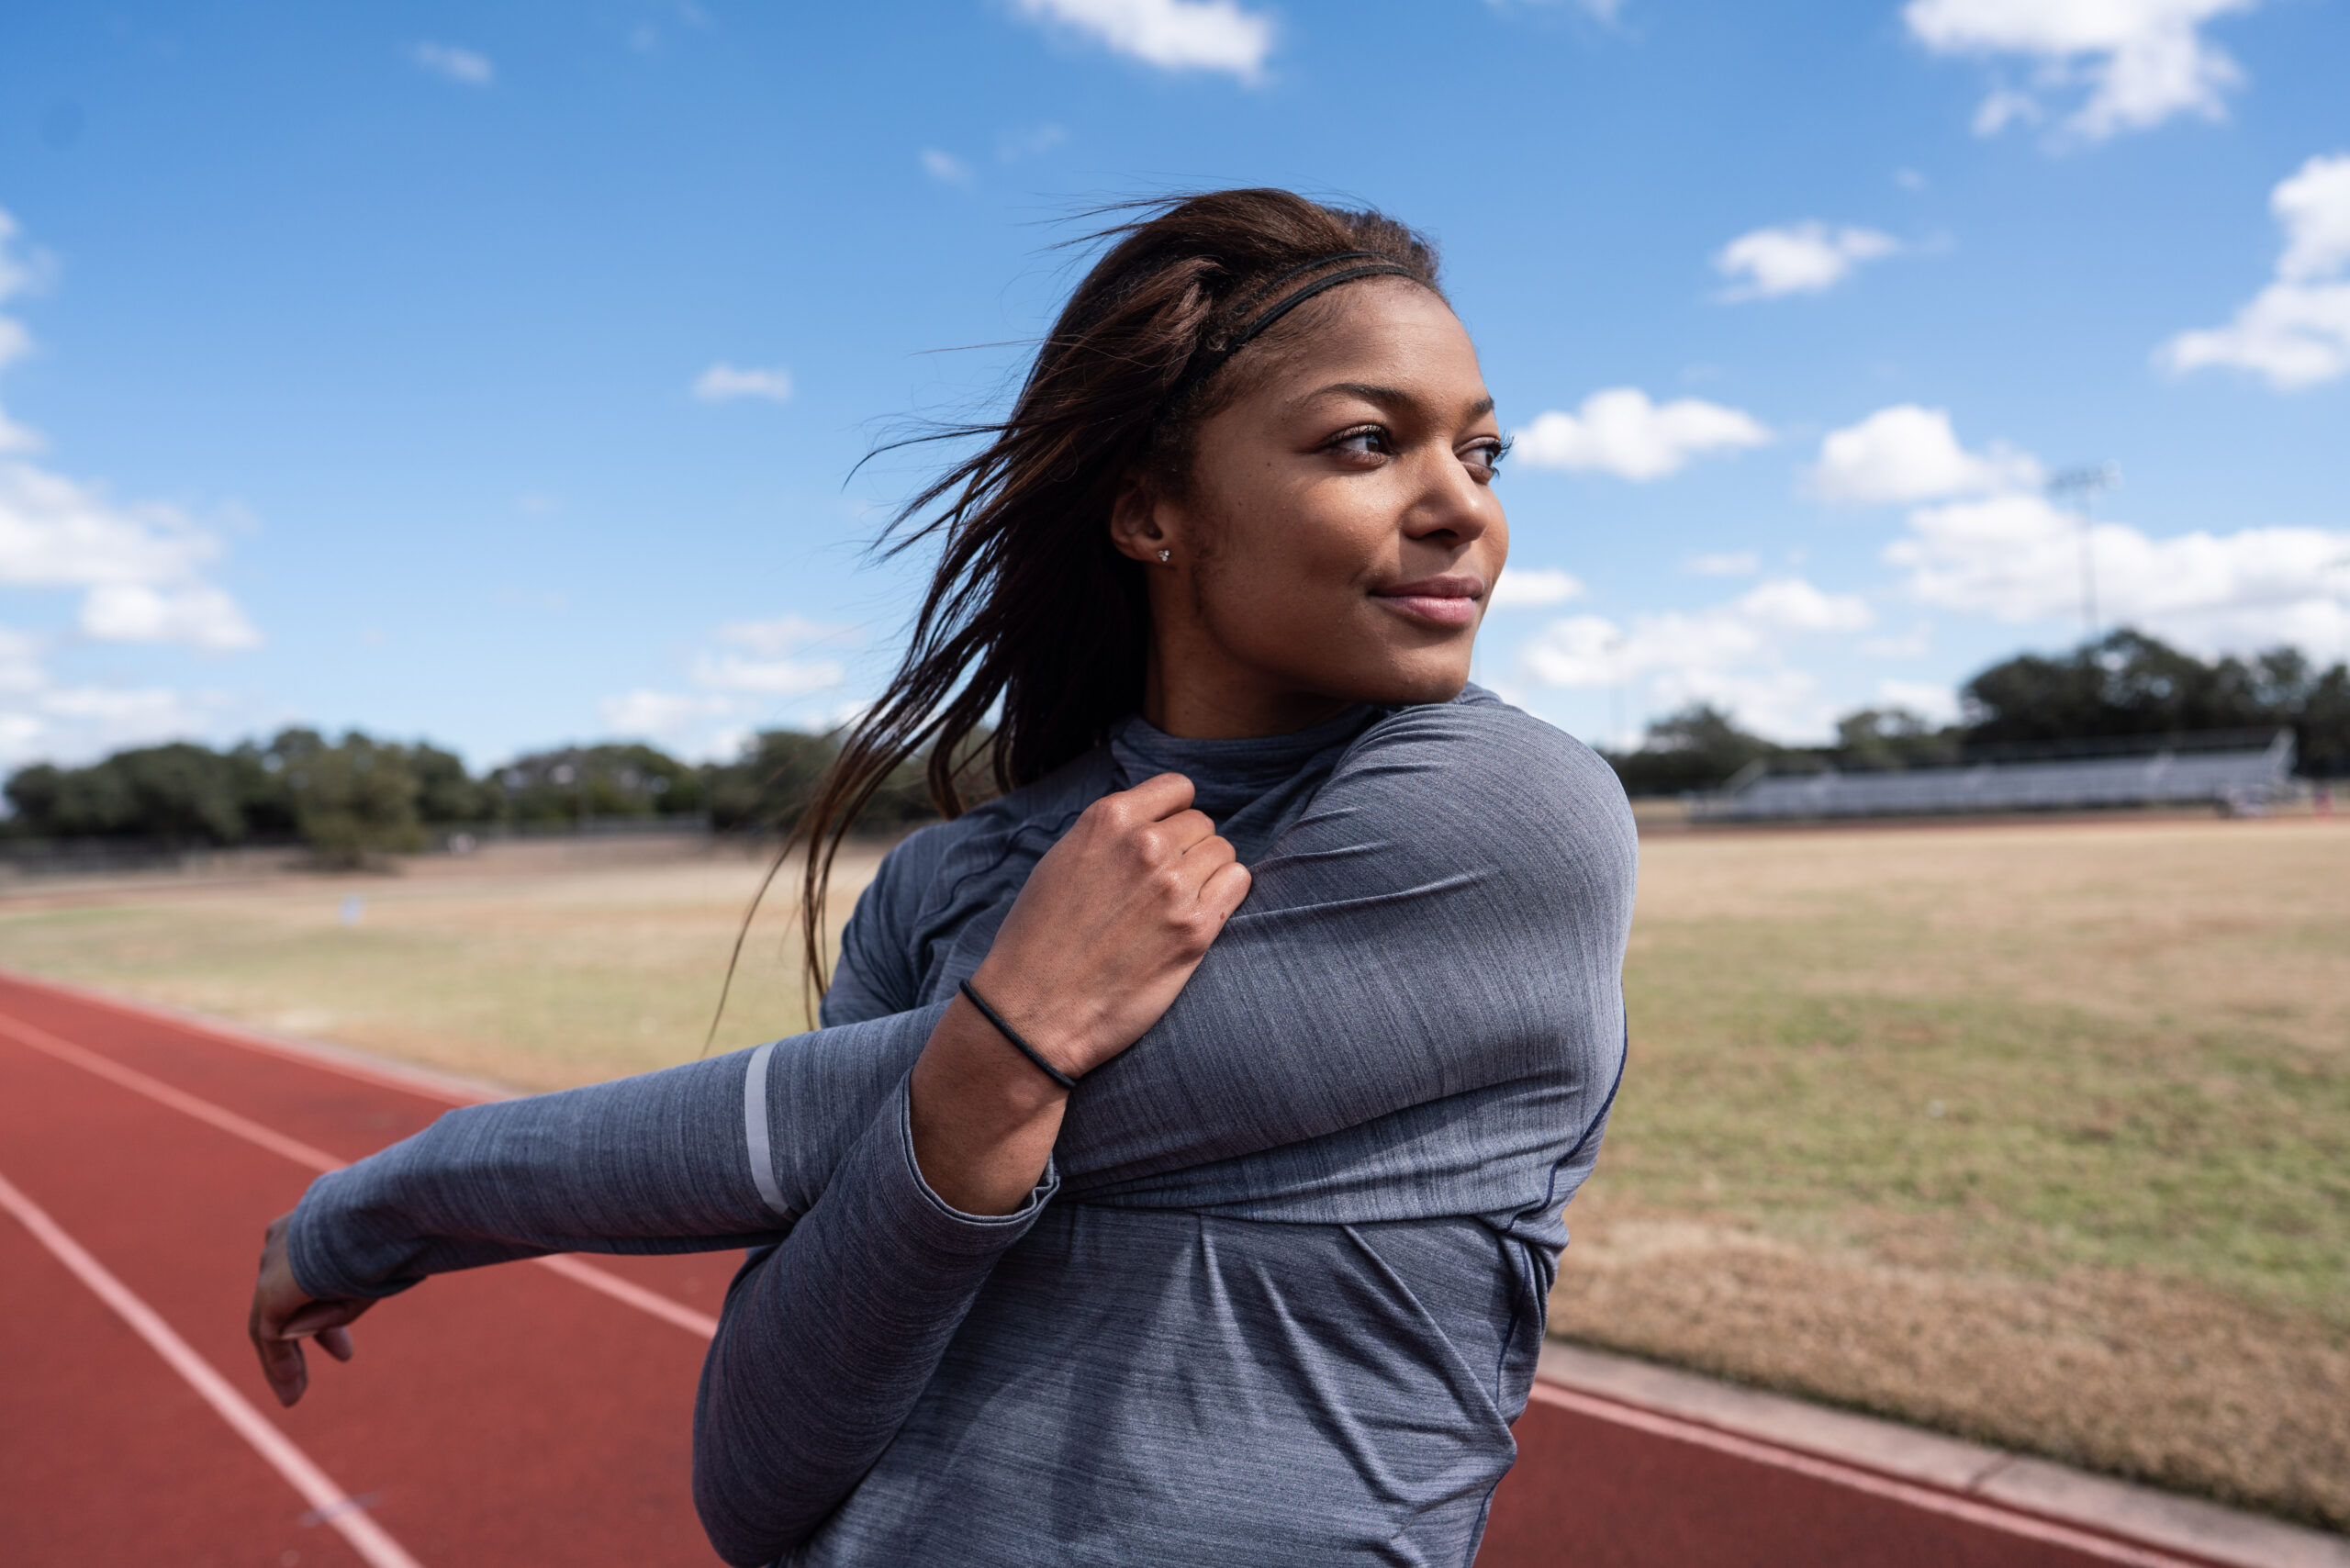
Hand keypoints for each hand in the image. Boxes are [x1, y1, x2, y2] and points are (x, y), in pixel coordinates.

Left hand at [248, 1211, 373, 1406]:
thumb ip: (333, 1301)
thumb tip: (293, 1333)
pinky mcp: (271, 1290)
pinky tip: (292, 1383)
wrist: (381, 1215)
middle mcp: (282, 1242)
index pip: (304, 1278)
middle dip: (303, 1344)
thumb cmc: (389, 1233)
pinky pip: (270, 1332)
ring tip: (291, 1396)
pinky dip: (279, 1360)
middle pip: (281, 1304)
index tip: (345, 1355)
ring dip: (280, 1362)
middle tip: (314, 1379)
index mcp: (307, 1226)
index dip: (327, 1320)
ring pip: (268, 1322)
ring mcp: (273, 1264)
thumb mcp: (366, 1270)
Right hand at [970, 771, 1251, 1076]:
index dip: (1174, 814)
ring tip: (1178, 903)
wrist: (1034, 1010)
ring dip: (1208, 872)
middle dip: (1188, 849)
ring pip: (1222, 852)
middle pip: (1202, 824)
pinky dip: (1225, 894)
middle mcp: (1145, 845)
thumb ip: (1109, 835)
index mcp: (1108, 820)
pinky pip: (1238, 883)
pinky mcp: (1196, 930)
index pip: (1177, 789)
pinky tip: (1199, 915)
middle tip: (1163, 884)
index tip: (1165, 837)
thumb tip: (1153, 824)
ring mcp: (1174, 886)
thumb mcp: (1061, 861)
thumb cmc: (1038, 940)